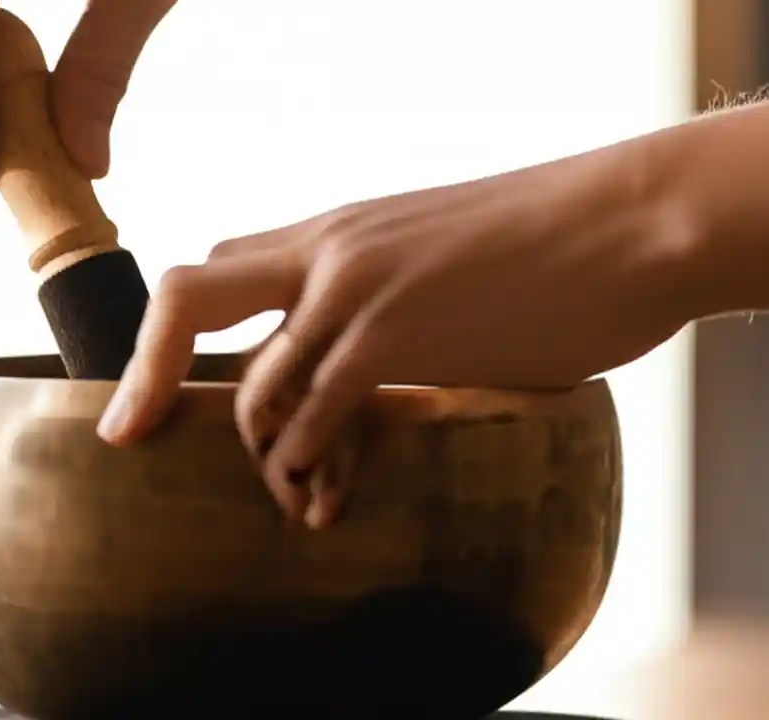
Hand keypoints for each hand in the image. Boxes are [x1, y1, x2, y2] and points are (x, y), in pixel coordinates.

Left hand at [96, 139, 700, 527]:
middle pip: (187, 296)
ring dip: (263, 457)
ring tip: (299, 499)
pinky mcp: (396, 334)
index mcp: (336, 229)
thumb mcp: (444, 251)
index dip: (173, 331)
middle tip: (130, 434)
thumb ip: (387, 295)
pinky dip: (308, 465)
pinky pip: (313, 416)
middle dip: (147, 373)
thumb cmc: (557, 243)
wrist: (637, 221)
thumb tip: (364, 359)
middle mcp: (326, 250)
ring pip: (255, 388)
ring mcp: (354, 290)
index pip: (216, 267)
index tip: (150, 386)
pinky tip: (327, 496)